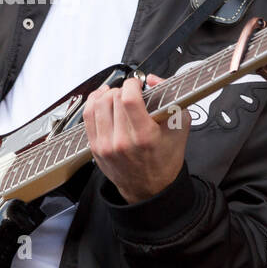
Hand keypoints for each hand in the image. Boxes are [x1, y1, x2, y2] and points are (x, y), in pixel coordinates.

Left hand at [82, 73, 189, 203]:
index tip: (137, 84)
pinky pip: (87, 116)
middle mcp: (122, 142)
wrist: (150, 188)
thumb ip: (171, 98)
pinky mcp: (95, 147)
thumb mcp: (179, 126)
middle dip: (122, 90)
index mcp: (144, 137)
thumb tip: (154, 80)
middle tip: (130, 93)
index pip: (128, 99)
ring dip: (107, 94)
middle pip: (113, 99)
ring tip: (116, 94)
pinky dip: (94, 102)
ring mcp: (106, 146)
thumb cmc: (165, 158)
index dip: (132, 85)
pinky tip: (102, 99)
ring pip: (97, 105)